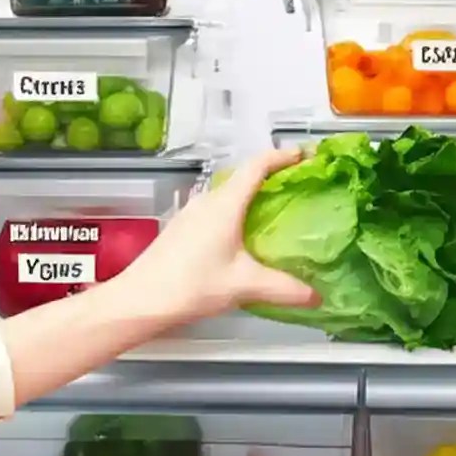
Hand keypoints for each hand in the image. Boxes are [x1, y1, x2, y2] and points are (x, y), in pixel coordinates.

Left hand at [108, 149, 319, 326]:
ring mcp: (192, 214)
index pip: (256, 166)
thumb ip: (284, 289)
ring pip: (228, 195)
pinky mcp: (183, 230)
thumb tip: (316, 297)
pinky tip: (246, 237)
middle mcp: (207, 202)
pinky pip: (217, 211)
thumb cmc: (190, 285)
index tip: (303, 155)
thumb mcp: (244, 285)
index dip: (281, 156)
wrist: (139, 300)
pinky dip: (237, 213)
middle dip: (272, 176)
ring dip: (253, 196)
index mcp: (224, 205)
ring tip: (277, 210)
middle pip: (243, 177)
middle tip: (297, 184)